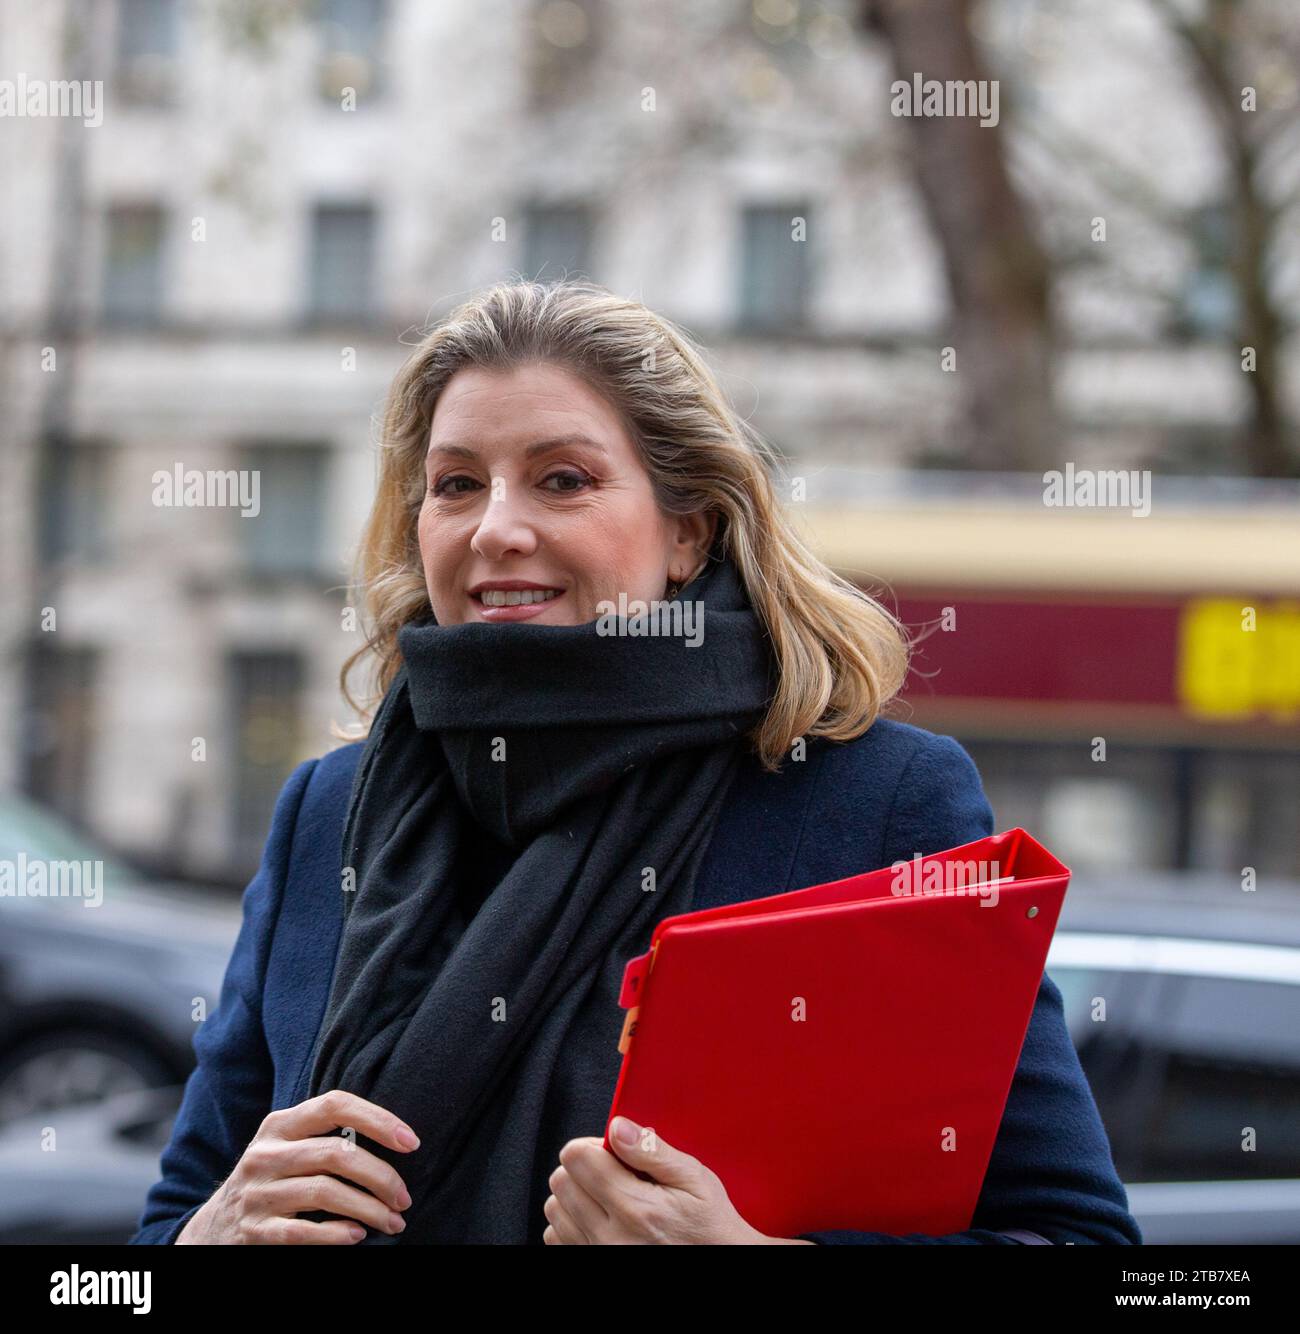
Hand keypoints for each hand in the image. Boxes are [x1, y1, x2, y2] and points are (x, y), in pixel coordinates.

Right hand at [175, 1089, 417, 1243]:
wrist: (211, 1231)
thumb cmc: (270, 1180)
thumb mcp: (286, 1148)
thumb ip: (324, 1135)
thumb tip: (395, 1137)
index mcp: (279, 1125)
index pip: (334, 1104)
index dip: (378, 1119)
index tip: (412, 1141)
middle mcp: (265, 1154)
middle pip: (335, 1154)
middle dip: (381, 1176)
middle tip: (405, 1198)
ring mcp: (257, 1193)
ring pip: (324, 1193)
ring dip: (368, 1208)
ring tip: (393, 1221)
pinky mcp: (254, 1231)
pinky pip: (301, 1231)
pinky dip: (334, 1234)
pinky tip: (357, 1235)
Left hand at [542, 1115, 810, 1243]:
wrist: (723, 1263)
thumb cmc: (709, 1224)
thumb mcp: (694, 1179)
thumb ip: (652, 1151)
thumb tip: (617, 1128)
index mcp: (636, 1208)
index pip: (576, 1158)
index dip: (592, 1145)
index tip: (613, 1151)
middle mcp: (611, 1236)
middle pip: (561, 1181)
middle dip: (583, 1167)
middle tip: (614, 1172)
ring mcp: (600, 1254)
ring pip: (555, 1209)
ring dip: (575, 1195)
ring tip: (608, 1196)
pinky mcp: (594, 1264)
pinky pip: (558, 1237)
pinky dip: (572, 1223)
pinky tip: (600, 1219)